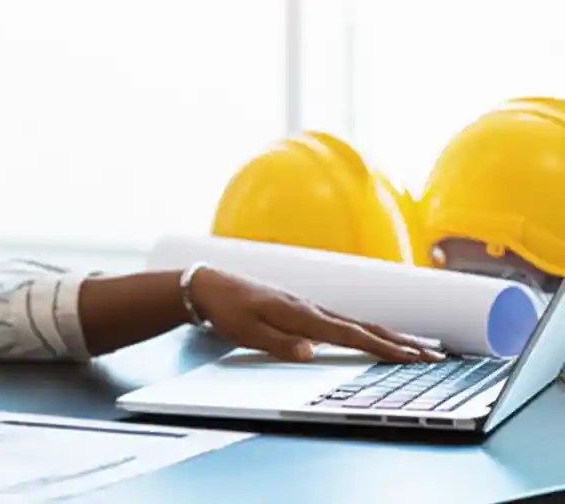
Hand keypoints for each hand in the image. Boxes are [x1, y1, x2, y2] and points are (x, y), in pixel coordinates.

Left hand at [187, 266, 445, 362]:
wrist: (209, 286)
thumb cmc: (226, 310)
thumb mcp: (246, 332)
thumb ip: (279, 343)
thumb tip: (312, 352)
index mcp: (301, 315)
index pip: (351, 334)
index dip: (383, 348)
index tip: (413, 359)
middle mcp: (311, 309)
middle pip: (365, 327)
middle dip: (401, 343)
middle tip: (436, 356)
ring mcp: (309, 308)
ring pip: (357, 324)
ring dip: (389, 337)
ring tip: (418, 349)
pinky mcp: (302, 310)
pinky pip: (343, 323)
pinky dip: (367, 331)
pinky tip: (375, 338)